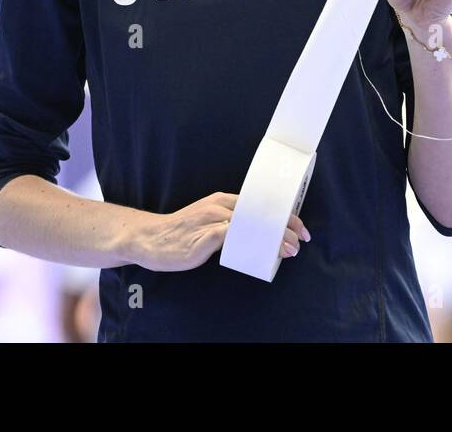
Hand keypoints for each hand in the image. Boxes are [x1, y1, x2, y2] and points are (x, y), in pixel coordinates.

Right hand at [134, 192, 309, 271]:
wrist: (150, 238)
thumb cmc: (182, 233)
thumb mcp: (209, 221)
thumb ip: (230, 225)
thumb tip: (257, 237)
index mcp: (223, 201)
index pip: (260, 205)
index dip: (283, 216)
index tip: (301, 229)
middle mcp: (219, 206)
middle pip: (259, 213)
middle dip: (285, 227)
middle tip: (301, 240)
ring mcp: (211, 220)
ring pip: (250, 224)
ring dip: (273, 237)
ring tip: (288, 249)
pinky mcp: (203, 237)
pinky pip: (230, 235)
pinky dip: (248, 241)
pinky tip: (262, 251)